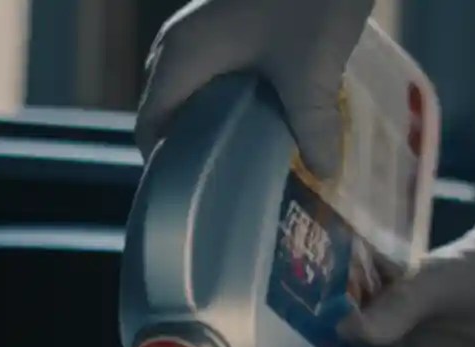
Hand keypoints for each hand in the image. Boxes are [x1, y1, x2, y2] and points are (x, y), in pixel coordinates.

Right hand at [135, 0, 374, 178]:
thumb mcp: (311, 71)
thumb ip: (313, 126)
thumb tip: (325, 171)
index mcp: (181, 57)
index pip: (149, 126)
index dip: (165, 167)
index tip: (194, 199)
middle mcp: (180, 42)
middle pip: (170, 109)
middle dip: (195, 148)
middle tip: (227, 185)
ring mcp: (203, 26)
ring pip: (196, 88)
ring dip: (218, 121)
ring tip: (252, 157)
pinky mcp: (230, 19)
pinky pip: (218, 69)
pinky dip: (235, 97)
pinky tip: (271, 114)